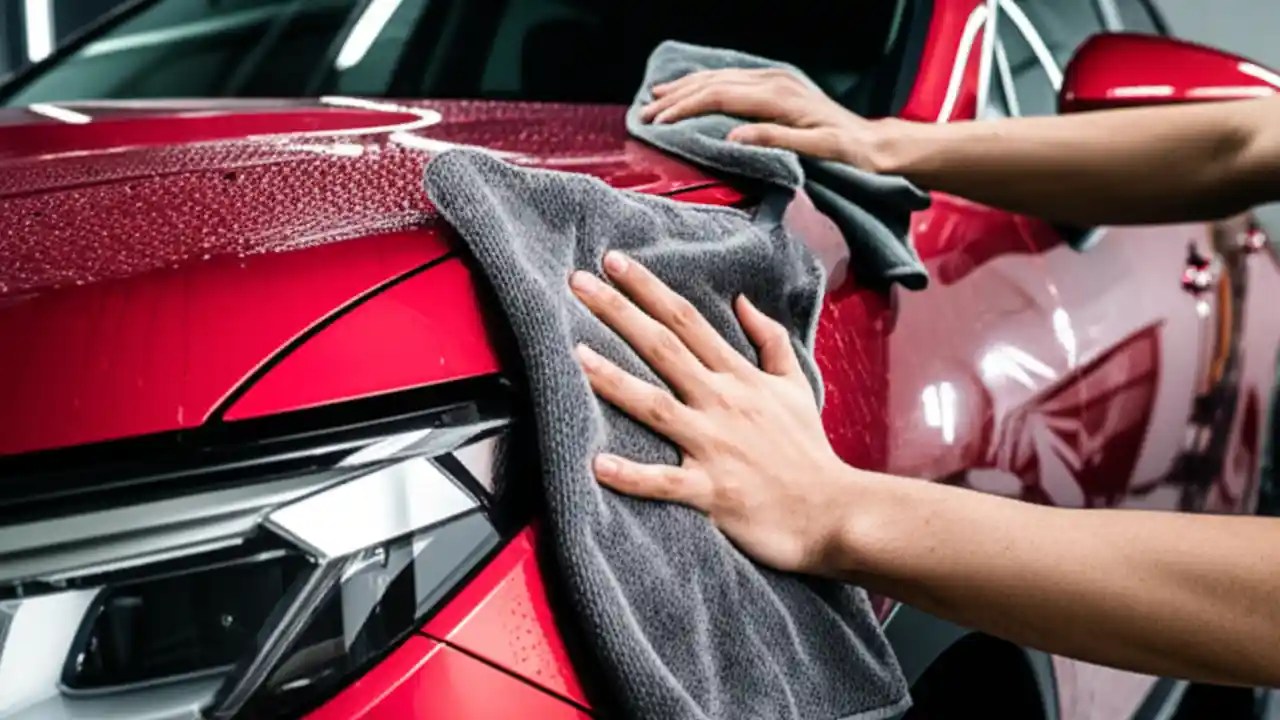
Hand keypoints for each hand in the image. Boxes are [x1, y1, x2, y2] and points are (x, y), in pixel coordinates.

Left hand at [570, 251, 858, 575]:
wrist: (833, 511)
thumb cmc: (808, 450)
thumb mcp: (795, 385)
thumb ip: (770, 340)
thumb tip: (743, 301)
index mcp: (739, 377)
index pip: (687, 320)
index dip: (648, 288)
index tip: (613, 260)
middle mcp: (722, 402)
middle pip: (663, 348)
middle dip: (619, 312)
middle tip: (577, 281)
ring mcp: (715, 446)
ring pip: (657, 407)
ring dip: (616, 381)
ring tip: (576, 355)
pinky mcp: (712, 491)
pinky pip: (665, 482)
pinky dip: (633, 476)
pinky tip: (598, 464)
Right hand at [639, 68, 891, 170]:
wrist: (875, 144)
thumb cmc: (849, 154)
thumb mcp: (818, 152)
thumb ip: (775, 141)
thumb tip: (733, 136)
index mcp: (779, 97)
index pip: (719, 97)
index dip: (685, 109)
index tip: (658, 123)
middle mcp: (774, 82)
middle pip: (714, 83)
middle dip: (676, 97)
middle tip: (646, 113)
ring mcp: (776, 80)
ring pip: (720, 77)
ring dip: (686, 87)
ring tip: (656, 97)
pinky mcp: (778, 86)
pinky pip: (733, 79)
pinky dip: (706, 83)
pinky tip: (692, 87)